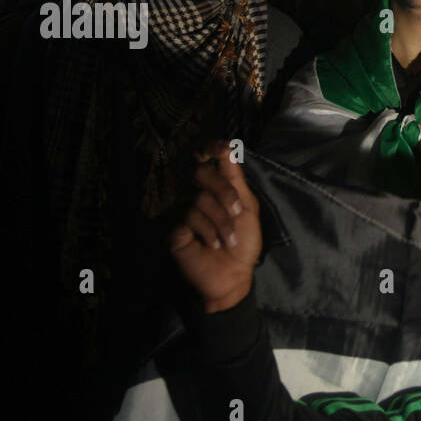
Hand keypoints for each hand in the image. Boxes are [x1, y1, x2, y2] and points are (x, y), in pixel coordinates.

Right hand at [168, 142, 261, 312]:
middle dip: (224, 192)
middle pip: (202, 174)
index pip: (209, 161)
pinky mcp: (173, 228)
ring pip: (199, 199)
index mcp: (215, 188)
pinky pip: (189, 217)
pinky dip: (208, 232)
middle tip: (238, 212)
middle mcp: (195, 194)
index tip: (222, 148)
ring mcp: (182, 210)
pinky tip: (213, 245)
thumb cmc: (243, 242)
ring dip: (221, 221)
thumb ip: (236, 180)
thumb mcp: (246, 208)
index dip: (213, 149)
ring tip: (228, 241)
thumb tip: (229, 146)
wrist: (234, 274)